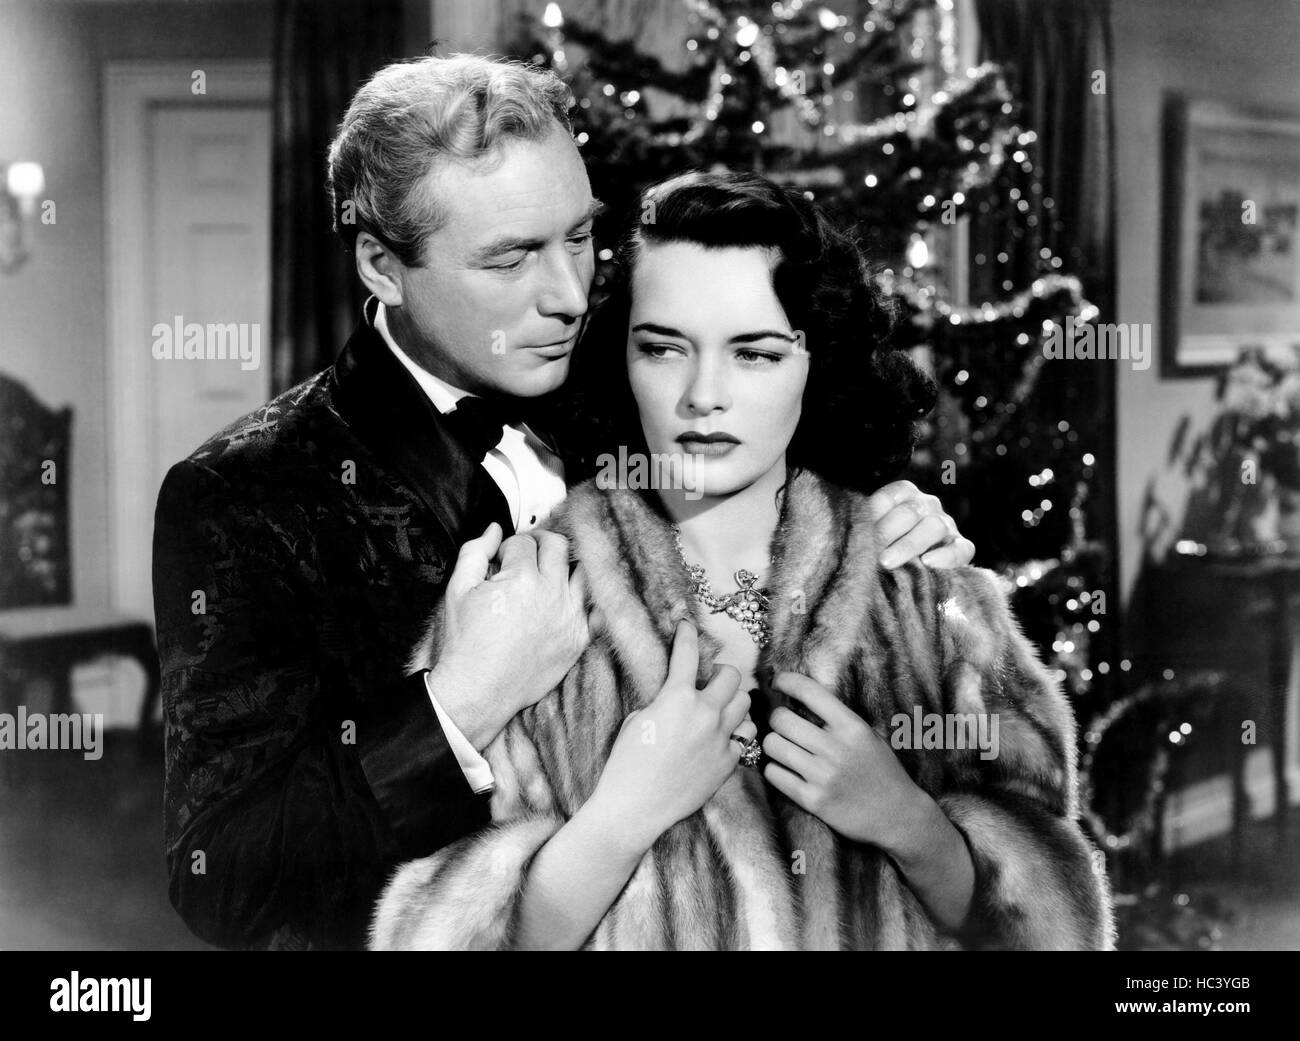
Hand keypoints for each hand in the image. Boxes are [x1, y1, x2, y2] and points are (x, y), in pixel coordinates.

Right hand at [429, 523, 590, 749]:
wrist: (478, 689)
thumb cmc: (466, 643)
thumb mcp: (457, 590)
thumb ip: (474, 552)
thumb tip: (494, 530)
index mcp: (521, 578)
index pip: (525, 542)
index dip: (510, 546)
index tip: (503, 558)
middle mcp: (551, 593)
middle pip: (559, 547)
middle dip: (542, 543)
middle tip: (529, 555)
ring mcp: (569, 616)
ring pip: (584, 571)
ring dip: (568, 565)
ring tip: (552, 571)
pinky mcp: (579, 639)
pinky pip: (599, 609)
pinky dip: (591, 599)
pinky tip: (575, 597)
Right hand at [591, 620, 752, 850]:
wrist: (635, 807)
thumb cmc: (627, 764)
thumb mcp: (637, 720)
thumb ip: (663, 702)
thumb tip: (677, 696)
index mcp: (676, 696)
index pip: (687, 652)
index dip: (687, 634)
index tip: (687, 627)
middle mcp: (705, 712)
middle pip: (732, 676)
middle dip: (720, 675)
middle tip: (709, 682)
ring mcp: (720, 738)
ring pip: (746, 705)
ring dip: (733, 703)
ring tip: (719, 711)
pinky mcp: (728, 762)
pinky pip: (745, 737)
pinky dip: (735, 733)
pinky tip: (721, 738)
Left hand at [761, 672, 923, 851]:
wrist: (898, 816)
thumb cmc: (882, 771)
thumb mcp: (868, 735)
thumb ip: (838, 718)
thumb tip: (800, 695)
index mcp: (852, 727)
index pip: (809, 692)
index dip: (785, 681)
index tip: (777, 682)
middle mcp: (836, 749)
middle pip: (780, 719)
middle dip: (776, 719)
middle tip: (782, 725)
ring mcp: (823, 776)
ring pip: (772, 745)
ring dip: (773, 745)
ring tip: (783, 748)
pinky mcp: (813, 800)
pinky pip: (773, 774)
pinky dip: (774, 770)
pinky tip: (785, 770)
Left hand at [867, 480, 973, 568]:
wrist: (916, 566)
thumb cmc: (886, 546)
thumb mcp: (874, 531)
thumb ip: (867, 527)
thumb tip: (854, 536)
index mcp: (905, 494)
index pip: (888, 498)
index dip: (872, 517)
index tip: (858, 534)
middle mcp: (927, 504)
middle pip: (909, 513)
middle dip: (886, 533)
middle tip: (869, 552)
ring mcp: (946, 524)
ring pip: (934, 527)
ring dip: (908, 545)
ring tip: (887, 562)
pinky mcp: (962, 546)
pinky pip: (960, 549)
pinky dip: (946, 556)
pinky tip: (927, 563)